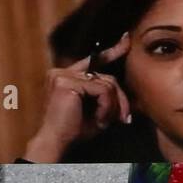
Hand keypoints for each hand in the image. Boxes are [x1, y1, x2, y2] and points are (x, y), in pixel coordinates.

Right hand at [22, 34, 131, 161]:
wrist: (56, 143)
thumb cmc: (74, 130)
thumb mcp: (95, 109)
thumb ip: (106, 96)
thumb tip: (126, 93)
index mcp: (66, 75)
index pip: (93, 60)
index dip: (112, 50)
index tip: (126, 39)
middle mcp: (62, 71)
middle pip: (105, 76)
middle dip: (119, 97)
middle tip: (124, 117)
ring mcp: (62, 75)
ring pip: (106, 83)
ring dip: (112, 105)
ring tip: (105, 122)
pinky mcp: (66, 82)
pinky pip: (101, 89)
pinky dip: (106, 106)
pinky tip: (100, 120)